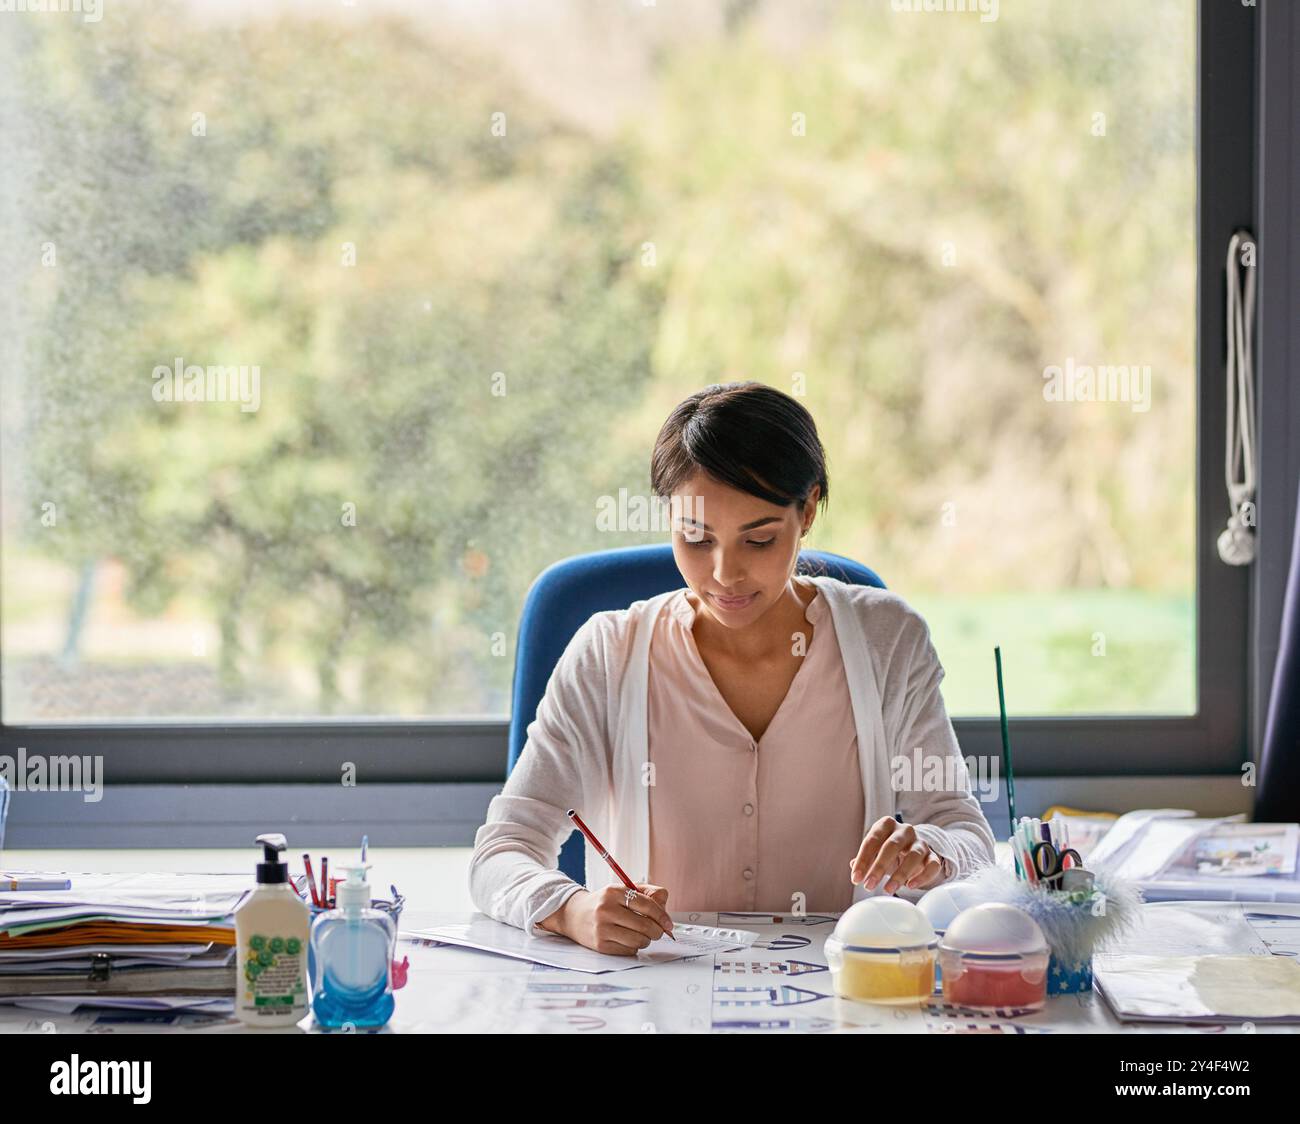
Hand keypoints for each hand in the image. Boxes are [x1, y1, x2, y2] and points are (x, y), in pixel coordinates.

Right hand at [537, 883, 673, 954]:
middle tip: (658, 932)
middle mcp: (606, 910)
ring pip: (639, 941)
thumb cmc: (605, 902)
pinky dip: (634, 948)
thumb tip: (665, 910)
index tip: (669, 924)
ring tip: (641, 935)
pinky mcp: (600, 946)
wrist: (573, 915)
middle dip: (657, 931)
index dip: (662, 916)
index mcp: (614, 892)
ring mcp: (602, 929)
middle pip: (645, 925)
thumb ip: (647, 894)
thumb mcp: (623, 891)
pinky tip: (628, 940)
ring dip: (646, 940)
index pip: (647, 905)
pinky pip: (629, 951)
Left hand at [849, 817, 944, 893]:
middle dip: (879, 867)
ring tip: (887, 889)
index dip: (863, 860)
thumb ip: (866, 858)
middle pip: (892, 846)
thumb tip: (853, 866)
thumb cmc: (891, 851)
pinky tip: (910, 886)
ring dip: (900, 874)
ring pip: (913, 856)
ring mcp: (921, 843)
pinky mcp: (933, 856)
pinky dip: (922, 876)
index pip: (872, 840)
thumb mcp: (876, 851)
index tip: (856, 878)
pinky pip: (932, 865)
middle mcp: (905, 830)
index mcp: (887, 825)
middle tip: (869, 885)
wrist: (916, 849)